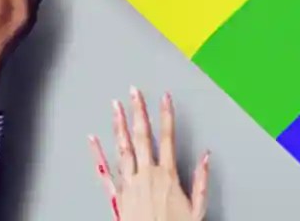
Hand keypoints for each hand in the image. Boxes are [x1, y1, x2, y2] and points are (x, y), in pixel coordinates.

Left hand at [89, 88, 208, 220]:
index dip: (167, 116)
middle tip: (134, 92)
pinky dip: (97, 154)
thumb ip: (201, 180)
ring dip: (119, 126)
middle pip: (143, 137)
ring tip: (115, 106)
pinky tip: (93, 139)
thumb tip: (206, 156)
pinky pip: (104, 172)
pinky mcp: (117, 196)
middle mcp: (147, 175)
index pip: (168, 138)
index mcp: (167, 175)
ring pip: (123, 149)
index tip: (165, 98)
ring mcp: (129, 184)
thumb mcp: (197, 208)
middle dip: (139, 112)